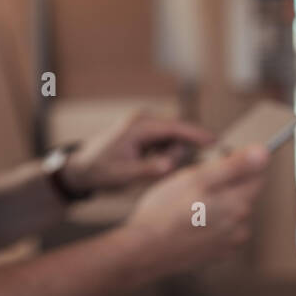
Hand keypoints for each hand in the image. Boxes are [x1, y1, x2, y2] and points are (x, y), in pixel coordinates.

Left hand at [63, 111, 216, 194]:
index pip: (175, 127)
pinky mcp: (145, 131)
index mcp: (139, 126)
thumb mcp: (123, 175)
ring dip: (168, 156)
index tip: (216, 141)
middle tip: (158, 170)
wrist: (80, 168)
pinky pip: (164, 142)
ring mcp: (144, 124)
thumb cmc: (99, 171)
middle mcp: (143, 120)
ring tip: (147, 169)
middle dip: (176, 153)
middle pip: (177, 133)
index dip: (196, 134)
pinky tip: (146, 165)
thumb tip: (170, 165)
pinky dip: (163, 155)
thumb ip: (148, 170)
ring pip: (172, 139)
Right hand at [124, 144, 269, 276]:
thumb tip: (263, 153)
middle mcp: (241, 224)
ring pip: (232, 213)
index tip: (217, 158)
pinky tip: (190, 224)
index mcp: (239, 202)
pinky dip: (212, 224)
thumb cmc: (164, 212)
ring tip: (189, 206)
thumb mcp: (195, 179)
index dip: (239, 160)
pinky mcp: (217, 254)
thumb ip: (234, 166)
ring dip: (218, 205)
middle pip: (244, 193)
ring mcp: (230, 242)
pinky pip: (222, 232)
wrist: (145, 251)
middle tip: (194, 184)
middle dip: (225, 184)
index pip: (258, 173)